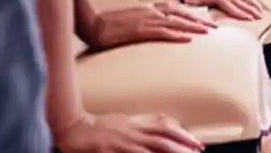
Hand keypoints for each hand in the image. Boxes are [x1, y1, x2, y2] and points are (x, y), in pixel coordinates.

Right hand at [58, 112, 203, 151]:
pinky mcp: (106, 151)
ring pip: (148, 149)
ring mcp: (120, 142)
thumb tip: (166, 121)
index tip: (197, 143)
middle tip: (197, 152)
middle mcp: (131, 131)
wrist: (73, 127)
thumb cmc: (100, 126)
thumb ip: (144, 123)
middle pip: (162, 139)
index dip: (183, 134)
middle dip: (181, 146)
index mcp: (136, 123)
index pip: (165, 127)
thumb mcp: (126, 121)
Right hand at [84, 1, 213, 51]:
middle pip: (182, 14)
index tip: (207, 21)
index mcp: (151, 8)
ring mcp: (146, 19)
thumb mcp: (133, 20)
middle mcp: (152, 11)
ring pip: (176, 22)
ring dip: (193, 27)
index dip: (194, 15)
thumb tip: (159, 29)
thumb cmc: (110, 25)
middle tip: (215, 27)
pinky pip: (162, 32)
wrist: (91, 24)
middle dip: (200, 20)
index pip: (178, 10)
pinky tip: (188, 39)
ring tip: (208, 33)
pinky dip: (177, 34)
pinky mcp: (139, 30)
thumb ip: (148, 22)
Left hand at [179, 0, 265, 20]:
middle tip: (261, 18)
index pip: (232, 6)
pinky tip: (261, 6)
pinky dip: (255, 0)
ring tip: (264, 13)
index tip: (250, 19)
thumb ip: (198, 12)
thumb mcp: (192, 6)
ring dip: (256, 5)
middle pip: (242, 2)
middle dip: (252, 10)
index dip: (241, 13)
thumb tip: (203, 20)